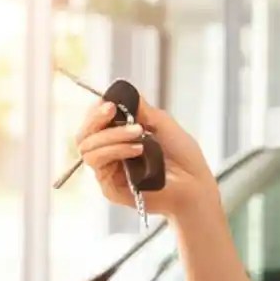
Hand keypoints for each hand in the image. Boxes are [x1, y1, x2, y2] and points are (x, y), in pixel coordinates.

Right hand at [74, 96, 216, 220]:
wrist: (195, 183)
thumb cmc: (183, 157)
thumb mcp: (162, 123)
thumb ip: (140, 109)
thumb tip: (120, 91)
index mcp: (119, 138)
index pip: (94, 122)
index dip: (97, 111)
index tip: (111, 103)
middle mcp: (110, 154)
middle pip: (84, 135)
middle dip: (96, 119)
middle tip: (113, 110)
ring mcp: (108, 172)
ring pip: (89, 148)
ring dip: (112, 136)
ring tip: (138, 133)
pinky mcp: (109, 188)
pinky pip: (99, 164)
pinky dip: (116, 150)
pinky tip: (137, 148)